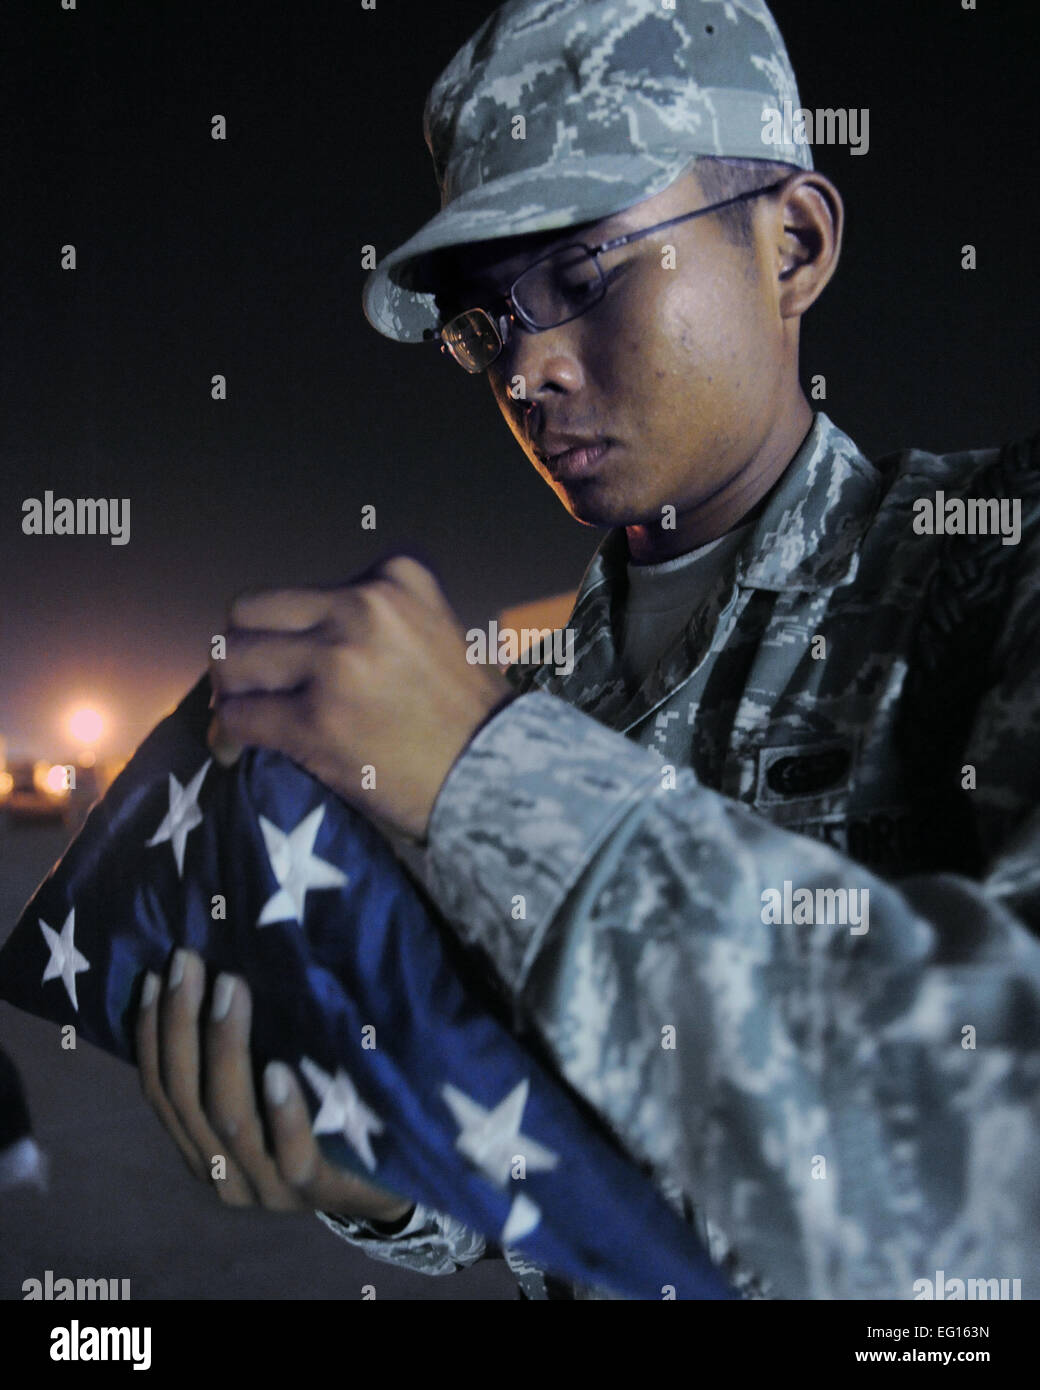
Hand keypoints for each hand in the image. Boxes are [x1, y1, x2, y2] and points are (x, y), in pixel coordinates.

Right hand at [135, 949, 411, 1223]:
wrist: (387, 1187)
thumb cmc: (321, 1125)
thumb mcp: (270, 1094)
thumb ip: (238, 1064)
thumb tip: (216, 979)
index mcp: (204, 1150)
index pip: (162, 1091)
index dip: (151, 1034)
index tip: (153, 977)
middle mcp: (224, 1174)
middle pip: (186, 1098)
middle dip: (180, 1025)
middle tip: (187, 963)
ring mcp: (269, 1187)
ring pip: (231, 1119)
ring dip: (225, 1048)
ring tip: (230, 988)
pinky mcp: (318, 1191)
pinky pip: (294, 1155)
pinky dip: (282, 1113)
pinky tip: (278, 1070)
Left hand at [207, 554, 513, 840]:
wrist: (501, 779)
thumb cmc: (468, 718)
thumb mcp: (433, 633)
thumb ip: (374, 621)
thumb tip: (294, 643)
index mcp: (395, 578)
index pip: (300, 591)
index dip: (282, 631)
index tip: (287, 663)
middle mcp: (362, 608)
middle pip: (249, 613)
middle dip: (242, 653)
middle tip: (248, 687)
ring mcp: (335, 663)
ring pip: (233, 662)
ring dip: (229, 693)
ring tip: (239, 720)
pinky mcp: (315, 720)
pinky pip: (240, 718)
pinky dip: (228, 736)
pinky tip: (235, 750)